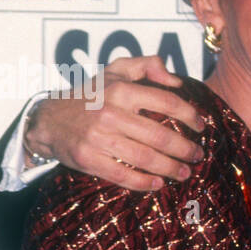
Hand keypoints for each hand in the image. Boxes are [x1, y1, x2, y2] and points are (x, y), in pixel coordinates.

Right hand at [24, 55, 204, 191]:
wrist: (48, 119)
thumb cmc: (89, 95)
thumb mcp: (114, 71)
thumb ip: (146, 65)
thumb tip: (175, 79)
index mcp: (121, 90)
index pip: (167, 102)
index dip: (190, 115)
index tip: (201, 126)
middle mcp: (110, 114)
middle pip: (160, 136)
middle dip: (185, 149)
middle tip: (198, 155)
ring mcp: (98, 138)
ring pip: (145, 158)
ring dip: (171, 168)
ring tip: (185, 172)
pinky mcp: (88, 159)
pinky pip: (123, 175)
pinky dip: (144, 183)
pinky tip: (158, 184)